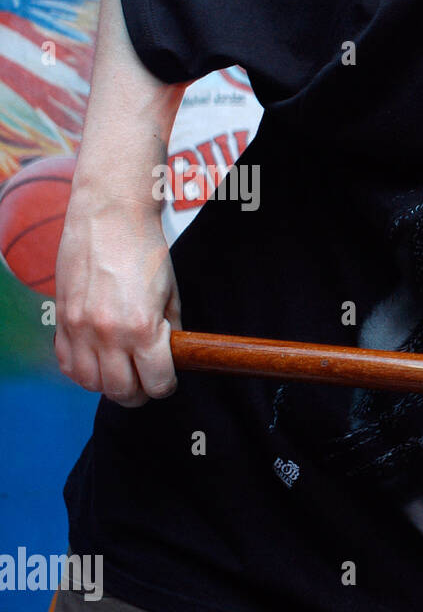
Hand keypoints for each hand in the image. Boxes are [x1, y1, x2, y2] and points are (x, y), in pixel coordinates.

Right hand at [54, 189, 180, 406]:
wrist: (109, 217)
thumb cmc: (145, 251)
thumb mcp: (171, 294)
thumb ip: (171, 331)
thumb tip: (172, 358)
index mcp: (142, 328)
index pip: (156, 383)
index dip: (166, 386)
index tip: (167, 379)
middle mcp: (107, 333)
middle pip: (121, 391)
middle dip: (138, 393)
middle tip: (146, 382)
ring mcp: (79, 328)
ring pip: (90, 383)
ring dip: (108, 385)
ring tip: (122, 373)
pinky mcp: (61, 319)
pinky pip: (66, 363)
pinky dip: (82, 370)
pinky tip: (98, 360)